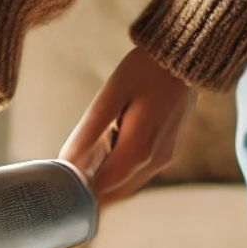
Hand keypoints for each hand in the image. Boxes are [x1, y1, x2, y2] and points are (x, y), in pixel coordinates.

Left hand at [60, 47, 195, 204]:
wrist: (188, 55)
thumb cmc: (146, 69)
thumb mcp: (112, 95)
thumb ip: (89, 132)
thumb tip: (67, 163)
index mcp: (139, 150)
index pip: (100, 188)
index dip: (78, 191)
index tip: (58, 186)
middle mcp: (155, 162)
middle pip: (113, 191)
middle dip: (89, 189)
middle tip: (65, 181)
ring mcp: (164, 159)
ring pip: (126, 185)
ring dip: (104, 180)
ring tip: (82, 164)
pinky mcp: (167, 152)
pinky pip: (137, 173)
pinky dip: (118, 171)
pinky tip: (106, 152)